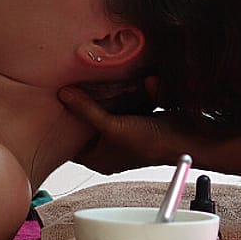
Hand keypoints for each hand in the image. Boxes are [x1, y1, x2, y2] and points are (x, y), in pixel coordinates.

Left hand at [58, 86, 203, 173]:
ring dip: (99, 98)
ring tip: (86, 81)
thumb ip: (87, 111)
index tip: (52, 104)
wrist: (187, 137)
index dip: (61, 126)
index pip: (70, 143)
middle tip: (68, 86)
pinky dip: (117, 94)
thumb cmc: (152, 143)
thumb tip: (64, 94)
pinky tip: (110, 82)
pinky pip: (119, 104)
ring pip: (102, 112)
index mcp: (99, 158)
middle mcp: (108, 147)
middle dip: (80, 106)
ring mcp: (122, 132)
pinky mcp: (134, 119)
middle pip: (85, 124)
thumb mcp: (113, 126)